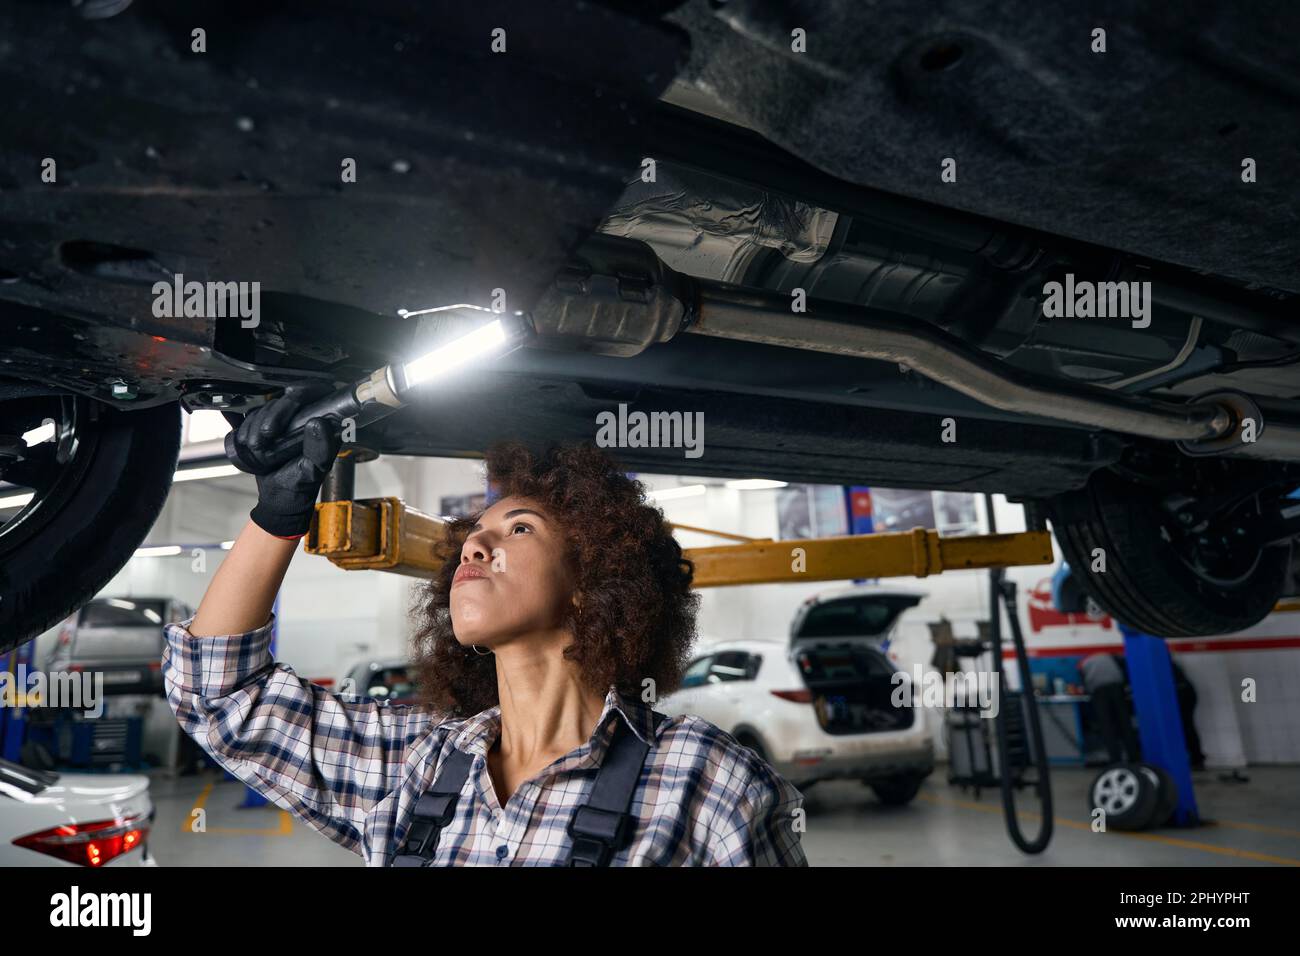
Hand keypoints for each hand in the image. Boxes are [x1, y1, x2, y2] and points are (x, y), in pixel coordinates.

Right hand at [228, 385, 342, 538]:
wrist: (279, 498)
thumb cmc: (300, 486)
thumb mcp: (314, 470)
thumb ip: (321, 448)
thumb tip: (318, 423)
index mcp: (320, 423)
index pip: (309, 394)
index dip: (293, 398)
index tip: (281, 411)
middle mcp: (300, 418)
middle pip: (281, 400)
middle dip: (268, 417)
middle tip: (264, 439)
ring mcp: (280, 422)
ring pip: (262, 408)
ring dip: (252, 426)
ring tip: (255, 447)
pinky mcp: (261, 428)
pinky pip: (246, 415)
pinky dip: (235, 415)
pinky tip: (229, 412)